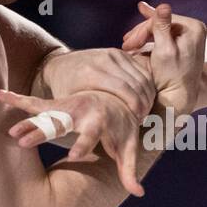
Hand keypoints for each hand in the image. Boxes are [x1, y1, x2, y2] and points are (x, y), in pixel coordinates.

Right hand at [0, 87, 145, 196]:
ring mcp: (67, 107)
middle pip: (59, 124)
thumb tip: (138, 193)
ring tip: (10, 132)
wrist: (118, 96)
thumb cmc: (123, 127)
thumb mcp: (128, 148)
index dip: (82, 145)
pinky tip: (0, 95)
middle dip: (42, 133)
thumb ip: (129, 170)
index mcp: (98, 123)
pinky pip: (35, 103)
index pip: (90, 136)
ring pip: (43, 114)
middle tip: (23, 142)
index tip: (74, 156)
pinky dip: (18, 99)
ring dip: (26, 122)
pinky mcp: (56, 104)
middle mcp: (80, 113)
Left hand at [37, 48, 154, 120]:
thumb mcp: (67, 110)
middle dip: (144, 102)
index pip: (123, 89)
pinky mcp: (117, 52)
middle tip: (145, 118)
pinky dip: (146, 83)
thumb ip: (80, 125)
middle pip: (135, 83)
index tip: (139, 122)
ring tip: (146, 110)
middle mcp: (102, 60)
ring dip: (147, 93)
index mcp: (90, 74)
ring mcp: (111, 54)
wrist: (59, 66)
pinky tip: (145, 97)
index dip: (135, 107)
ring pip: (140, 75)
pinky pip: (140, 68)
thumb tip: (85, 154)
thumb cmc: (63, 94)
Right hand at [125, 2, 206, 115]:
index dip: (141, 30)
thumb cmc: (171, 76)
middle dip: (141, 33)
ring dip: (143, 37)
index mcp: (193, 27)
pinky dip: (150, 41)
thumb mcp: (164, 50)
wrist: (179, 98)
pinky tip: (138, 43)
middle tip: (126, 44)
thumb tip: (163, 4)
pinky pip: (164, 37)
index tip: (127, 43)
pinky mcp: (184, 45)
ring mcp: (190, 37)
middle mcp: (195, 29)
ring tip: (129, 46)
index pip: (161, 20)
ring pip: (160, 30)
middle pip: (161, 24)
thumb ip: (162, 27)